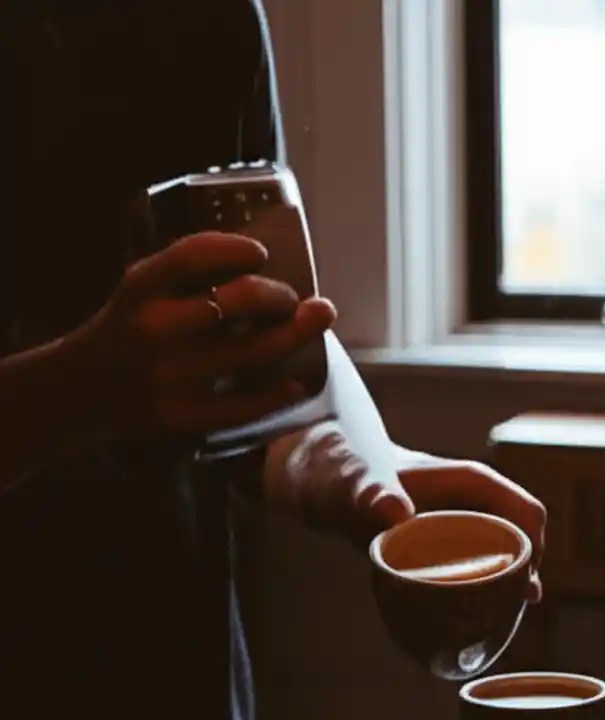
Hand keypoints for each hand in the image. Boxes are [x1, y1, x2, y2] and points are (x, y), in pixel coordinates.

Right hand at [73, 232, 335, 439]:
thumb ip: (192, 271)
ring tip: (317, 318)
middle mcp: (155, 328)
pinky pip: (242, 406)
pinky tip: (296, 384)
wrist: (87, 388)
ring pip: (252, 352)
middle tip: (296, 297)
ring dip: (296, 334)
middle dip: (280, 295)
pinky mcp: (181, 414)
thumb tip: (267, 259)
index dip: (236, 250)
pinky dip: (277, 395)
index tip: (261, 254)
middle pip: (239, 301)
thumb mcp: (145, 286)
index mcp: (143, 288)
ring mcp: (169, 375)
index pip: (194, 256)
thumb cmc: (134, 326)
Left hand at [264, 423, 546, 601]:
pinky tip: (472, 610)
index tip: (520, 587)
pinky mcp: (440, 536)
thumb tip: (396, 513)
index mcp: (469, 481)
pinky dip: (481, 583)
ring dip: (506, 580)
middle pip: (521, 536)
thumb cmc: (338, 469)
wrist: (315, 472)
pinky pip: (475, 559)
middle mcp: (471, 499)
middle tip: (512, 609)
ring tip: (499, 616)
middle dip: (525, 571)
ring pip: (501, 549)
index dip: (532, 549)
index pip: (525, 513)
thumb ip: (373, 494)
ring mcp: (457, 518)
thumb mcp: (354, 482)